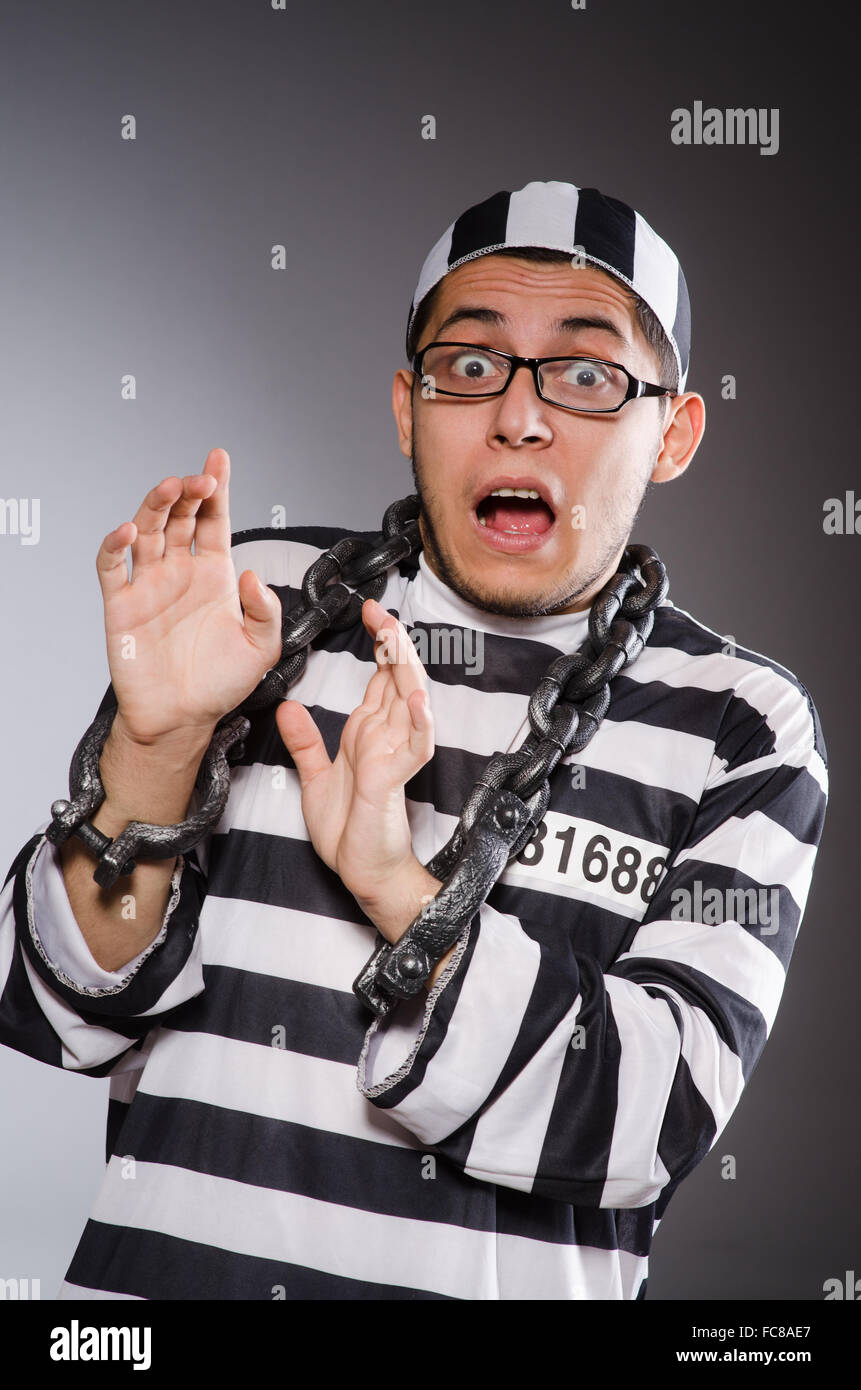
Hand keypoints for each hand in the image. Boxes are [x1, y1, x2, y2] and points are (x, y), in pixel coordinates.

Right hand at [96, 449, 282, 745]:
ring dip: (156, 505)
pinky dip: (115, 544)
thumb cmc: (221, 684)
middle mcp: (180, 572)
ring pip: (147, 531)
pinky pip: (112, 566)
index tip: (219, 457)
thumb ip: (266, 611)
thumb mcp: (262, 649)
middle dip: (189, 491)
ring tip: (169, 488)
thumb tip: (252, 574)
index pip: (214, 520)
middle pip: (180, 516)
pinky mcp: (121, 605)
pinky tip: (129, 530)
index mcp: (215, 575)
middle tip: (201, 478)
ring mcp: (149, 585)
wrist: (182, 719)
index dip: (217, 488)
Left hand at [275, 599, 434, 912]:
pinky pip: (414, 747)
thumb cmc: (348, 831)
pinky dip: (419, 723)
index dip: (379, 643)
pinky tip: (417, 700)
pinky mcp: (395, 780)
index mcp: (368, 734)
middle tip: (380, 610)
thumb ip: (305, 742)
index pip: (380, 678)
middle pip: (397, 680)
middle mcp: (385, 739)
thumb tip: (289, 707)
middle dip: (392, 643)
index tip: (368, 611)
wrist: (362, 872)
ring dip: (406, 670)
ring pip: (410, 703)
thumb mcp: (315, 778)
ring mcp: (394, 756)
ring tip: (397, 637)